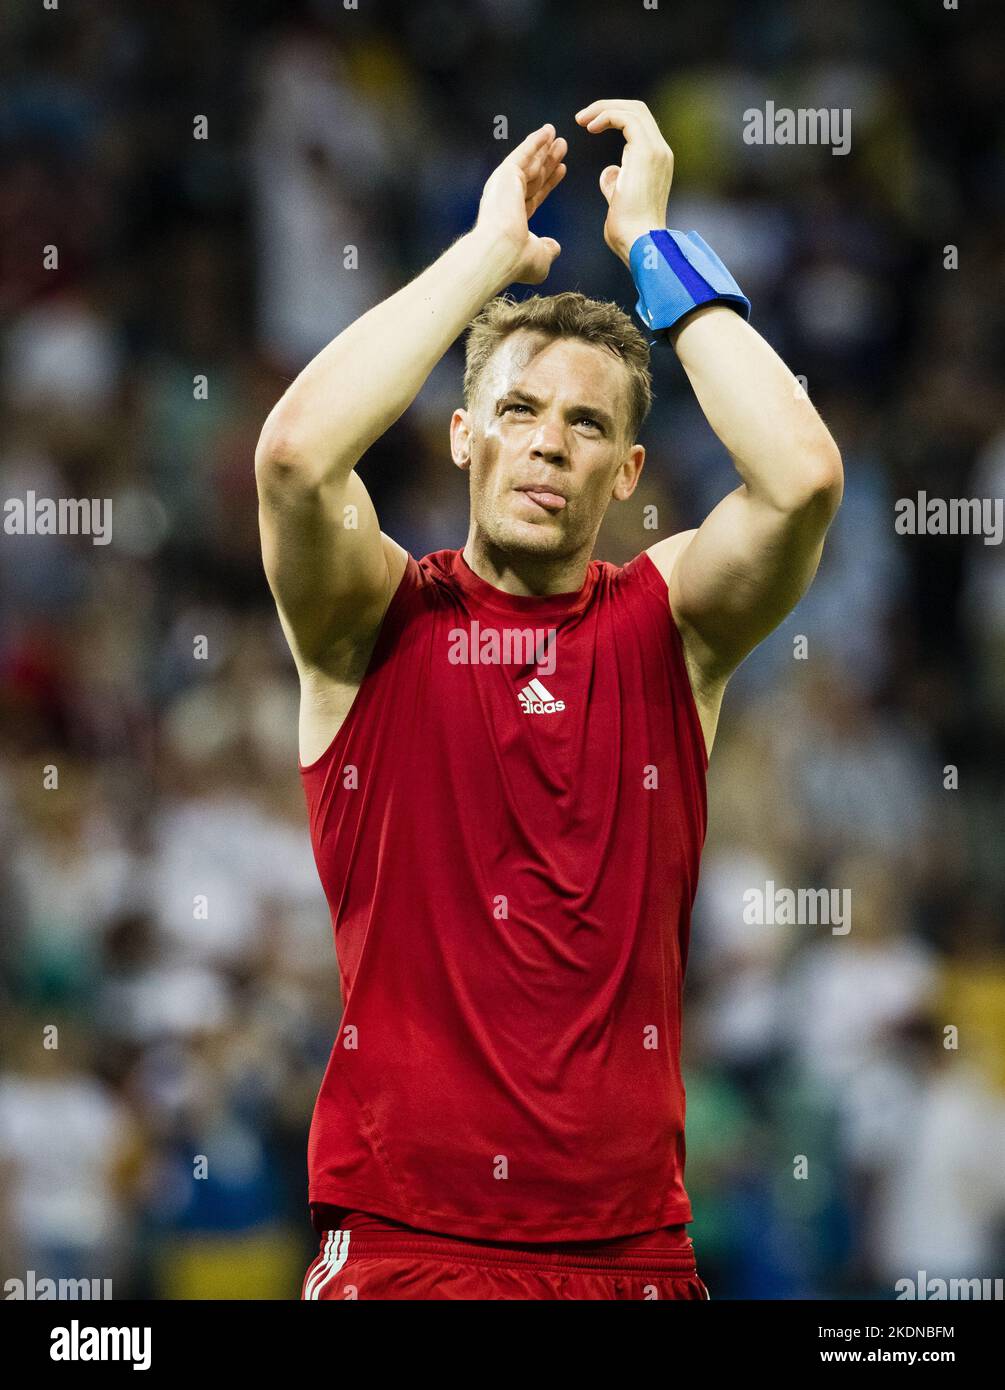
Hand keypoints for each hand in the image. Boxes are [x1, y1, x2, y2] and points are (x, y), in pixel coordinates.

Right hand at [473, 123, 565, 284]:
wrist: (501, 252)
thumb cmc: (517, 261)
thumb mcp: (540, 258)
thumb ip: (547, 250)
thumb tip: (554, 247)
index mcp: (513, 220)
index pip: (535, 195)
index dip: (549, 182)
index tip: (562, 170)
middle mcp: (506, 201)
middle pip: (533, 176)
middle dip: (547, 161)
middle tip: (560, 146)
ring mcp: (505, 186)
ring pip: (528, 162)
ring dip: (542, 147)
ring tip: (555, 134)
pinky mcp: (505, 174)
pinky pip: (523, 153)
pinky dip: (535, 142)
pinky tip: (546, 131)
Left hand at [575, 99, 673, 264]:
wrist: (639, 244)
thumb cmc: (628, 233)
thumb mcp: (618, 201)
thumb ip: (615, 183)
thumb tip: (609, 172)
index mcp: (655, 161)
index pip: (638, 125)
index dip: (613, 118)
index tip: (588, 126)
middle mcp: (660, 151)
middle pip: (638, 110)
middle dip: (607, 107)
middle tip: (580, 118)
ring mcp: (656, 150)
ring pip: (633, 109)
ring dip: (604, 109)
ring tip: (581, 120)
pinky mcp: (646, 152)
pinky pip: (626, 119)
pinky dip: (607, 116)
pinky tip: (590, 127)